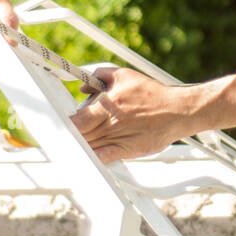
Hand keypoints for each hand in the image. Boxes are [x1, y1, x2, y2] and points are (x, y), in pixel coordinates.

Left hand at [69, 67, 194, 163]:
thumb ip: (100, 76)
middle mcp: (111, 123)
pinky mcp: (128, 150)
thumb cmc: (152, 94)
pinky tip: (84, 159)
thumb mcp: (125, 75)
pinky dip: (92, 159)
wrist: (178, 111)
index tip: (56, 125)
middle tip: (58, 137)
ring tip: (67, 148)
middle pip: (80, 136)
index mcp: (107, 105)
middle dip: (68, 137)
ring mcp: (118, 138)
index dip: (63, 125)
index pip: (76, 120)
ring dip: (77, 147)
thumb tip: (83, 86)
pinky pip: (104, 158)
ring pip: (90, 146)